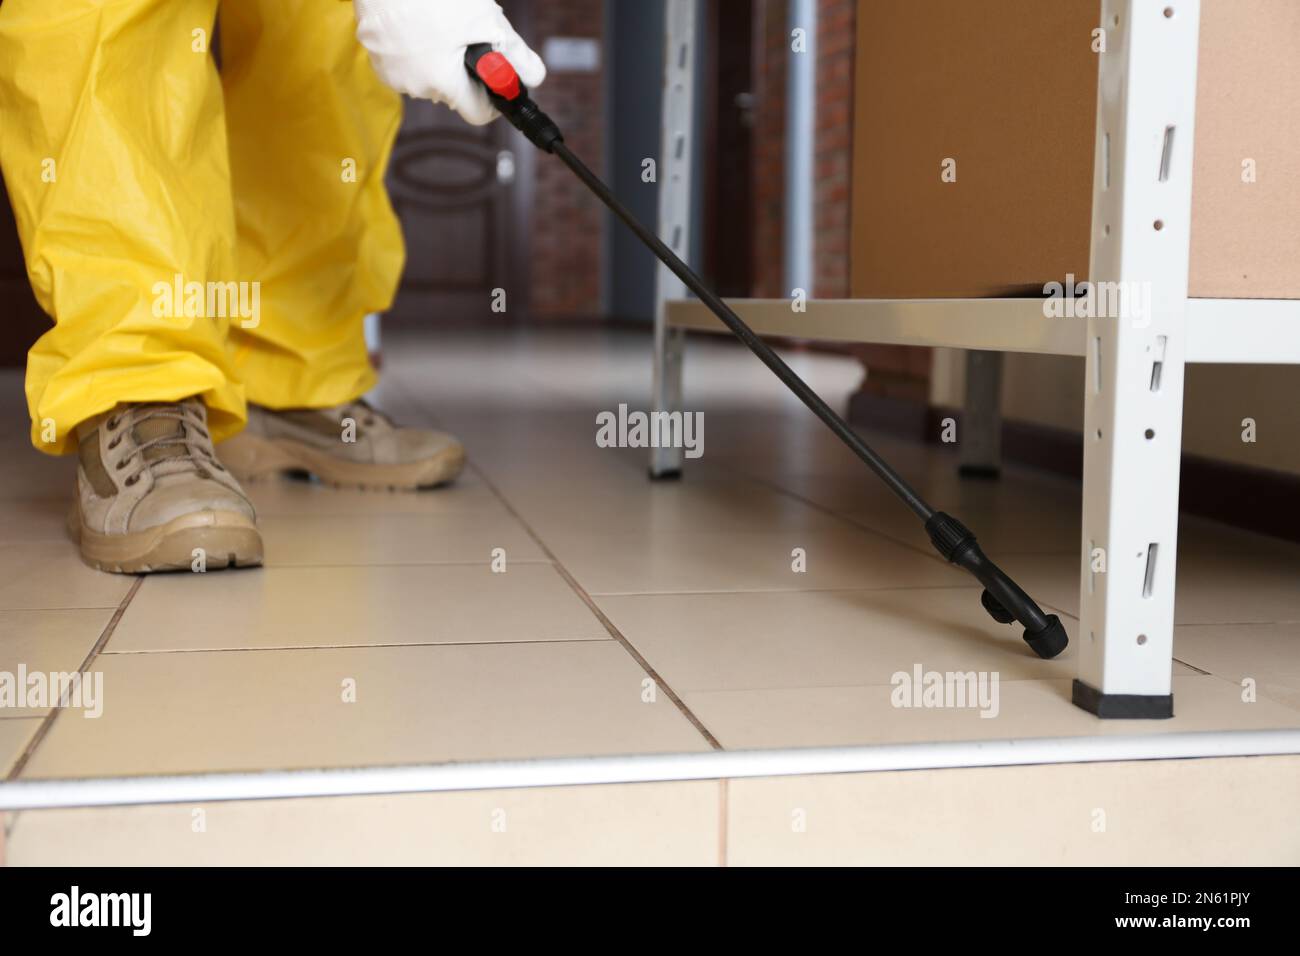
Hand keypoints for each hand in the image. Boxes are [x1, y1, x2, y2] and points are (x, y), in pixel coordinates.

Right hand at [354, 0, 546, 125]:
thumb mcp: (484, 21)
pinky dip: (417, 47)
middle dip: (466, 69)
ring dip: (441, 57)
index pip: (479, 113)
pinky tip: (418, 21)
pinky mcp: (376, 56)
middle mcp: (415, 87)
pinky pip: (406, 62)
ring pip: (430, 75)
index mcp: (443, 83)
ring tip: (440, 22)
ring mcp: (391, 73)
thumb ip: (515, 55)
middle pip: (455, 92)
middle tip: (468, 34)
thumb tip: (534, 77)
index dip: (494, 98)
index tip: (498, 79)